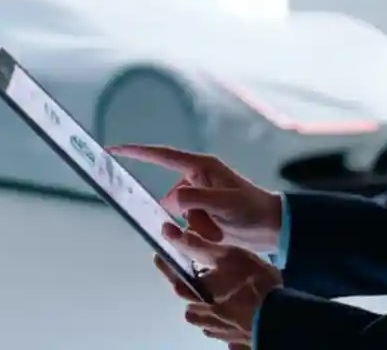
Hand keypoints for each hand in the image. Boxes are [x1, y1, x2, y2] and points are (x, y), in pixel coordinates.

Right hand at [107, 144, 282, 252]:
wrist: (273, 228)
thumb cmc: (252, 210)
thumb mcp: (225, 203)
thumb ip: (196, 199)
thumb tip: (170, 199)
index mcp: (201, 167)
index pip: (161, 156)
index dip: (136, 152)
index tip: (113, 149)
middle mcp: (196, 179)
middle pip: (171, 199)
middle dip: (188, 217)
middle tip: (214, 227)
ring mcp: (198, 198)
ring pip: (178, 216)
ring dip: (195, 228)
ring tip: (221, 232)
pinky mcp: (201, 214)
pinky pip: (186, 226)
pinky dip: (199, 234)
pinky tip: (219, 236)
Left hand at [152, 227, 282, 345]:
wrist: (280, 317)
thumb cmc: (253, 283)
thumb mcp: (227, 256)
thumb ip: (198, 246)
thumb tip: (169, 233)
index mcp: (199, 296)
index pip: (176, 279)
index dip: (167, 267)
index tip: (159, 257)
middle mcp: (205, 319)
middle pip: (192, 307)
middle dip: (193, 294)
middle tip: (199, 282)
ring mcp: (222, 334)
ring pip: (208, 323)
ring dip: (210, 312)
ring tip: (221, 301)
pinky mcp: (239, 344)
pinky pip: (228, 336)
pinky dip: (229, 328)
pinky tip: (238, 321)